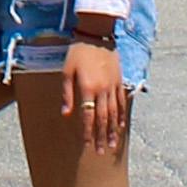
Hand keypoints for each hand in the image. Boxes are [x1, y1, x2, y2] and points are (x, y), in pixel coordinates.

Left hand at [63, 38, 130, 152]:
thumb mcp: (66, 71)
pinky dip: (121, 115)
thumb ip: (67, 94)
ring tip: (111, 145)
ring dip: (112, 130)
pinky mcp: (119, 81)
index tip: (86, 145)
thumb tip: (66, 115)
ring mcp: (112, 86)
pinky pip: (121, 102)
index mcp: (87, 88)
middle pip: (102, 118)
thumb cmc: (77, 52)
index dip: (88, 132)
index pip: (88, 116)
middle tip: (100, 151)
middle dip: (101, 136)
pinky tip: (120, 126)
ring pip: (113, 113)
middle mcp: (102, 90)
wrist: (96, 34)